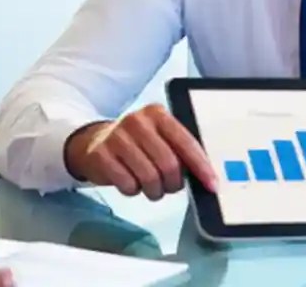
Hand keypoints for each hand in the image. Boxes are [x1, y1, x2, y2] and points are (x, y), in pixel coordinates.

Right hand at [63, 104, 216, 199]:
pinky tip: (131, 181)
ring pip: (149, 178)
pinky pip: (127, 185)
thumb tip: (205, 176)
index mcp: (158, 114)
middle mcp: (137, 121)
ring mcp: (117, 137)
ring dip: (154, 190)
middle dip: (174, 184)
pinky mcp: (100, 155)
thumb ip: (179, 150)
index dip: (201, 166)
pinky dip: (133, 190)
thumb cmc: (137, 144)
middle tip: (170, 187)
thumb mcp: (159, 137)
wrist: (94, 142)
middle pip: (168, 164)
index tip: (212, 184)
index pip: (186, 142)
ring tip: (150, 186)